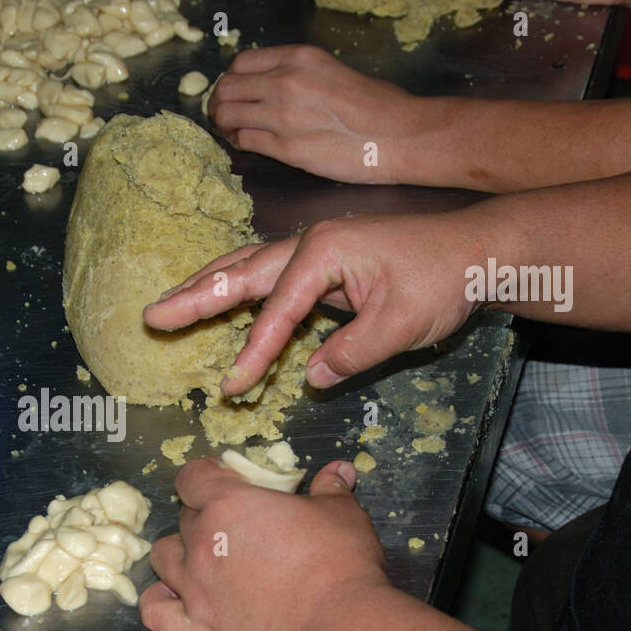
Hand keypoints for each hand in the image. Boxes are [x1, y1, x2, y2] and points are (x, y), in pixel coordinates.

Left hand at [139, 458, 388, 630]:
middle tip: (233, 525)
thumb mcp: (341, 515)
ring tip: (203, 558)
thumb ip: (331, 489)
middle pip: (184, 518)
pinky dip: (160, 602)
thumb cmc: (339, 565)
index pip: (192, 477)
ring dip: (179, 553)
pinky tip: (175, 598)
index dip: (204, 474)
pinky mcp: (199, 628)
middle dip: (204, 515)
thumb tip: (338, 471)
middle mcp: (202, 544)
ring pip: (163, 558)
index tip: (220, 478)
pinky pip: (155, 612)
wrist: (337, 629)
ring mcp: (195, 588)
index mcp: (228, 505)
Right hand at [144, 211, 485, 393]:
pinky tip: (216, 301)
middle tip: (152, 315)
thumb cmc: (443, 279)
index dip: (254, 353)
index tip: (234, 387)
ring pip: (246, 266)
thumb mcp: (400, 325)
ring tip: (168, 306)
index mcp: (323, 252)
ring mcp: (312, 247)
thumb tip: (312, 380)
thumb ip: (351, 353)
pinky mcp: (319, 260)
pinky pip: (265, 274)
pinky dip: (235, 288)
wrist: (478, 249)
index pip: (277, 311)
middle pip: (239, 271)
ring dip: (206, 287)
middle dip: (194, 296)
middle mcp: (308, 243)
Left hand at [208, 45, 436, 184]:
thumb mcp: (333, 70)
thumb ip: (298, 74)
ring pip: (228, 115)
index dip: (232, 80)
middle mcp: (286, 81)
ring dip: (224, 124)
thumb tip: (270, 85)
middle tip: (224, 114)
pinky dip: (238, 142)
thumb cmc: (376, 106)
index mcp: (299, 58)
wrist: (398, 135)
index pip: (241, 63)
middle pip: (227, 88)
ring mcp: (283, 115)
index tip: (235, 91)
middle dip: (220, 102)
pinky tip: (246, 144)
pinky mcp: (286, 148)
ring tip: (231, 130)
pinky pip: (244, 141)